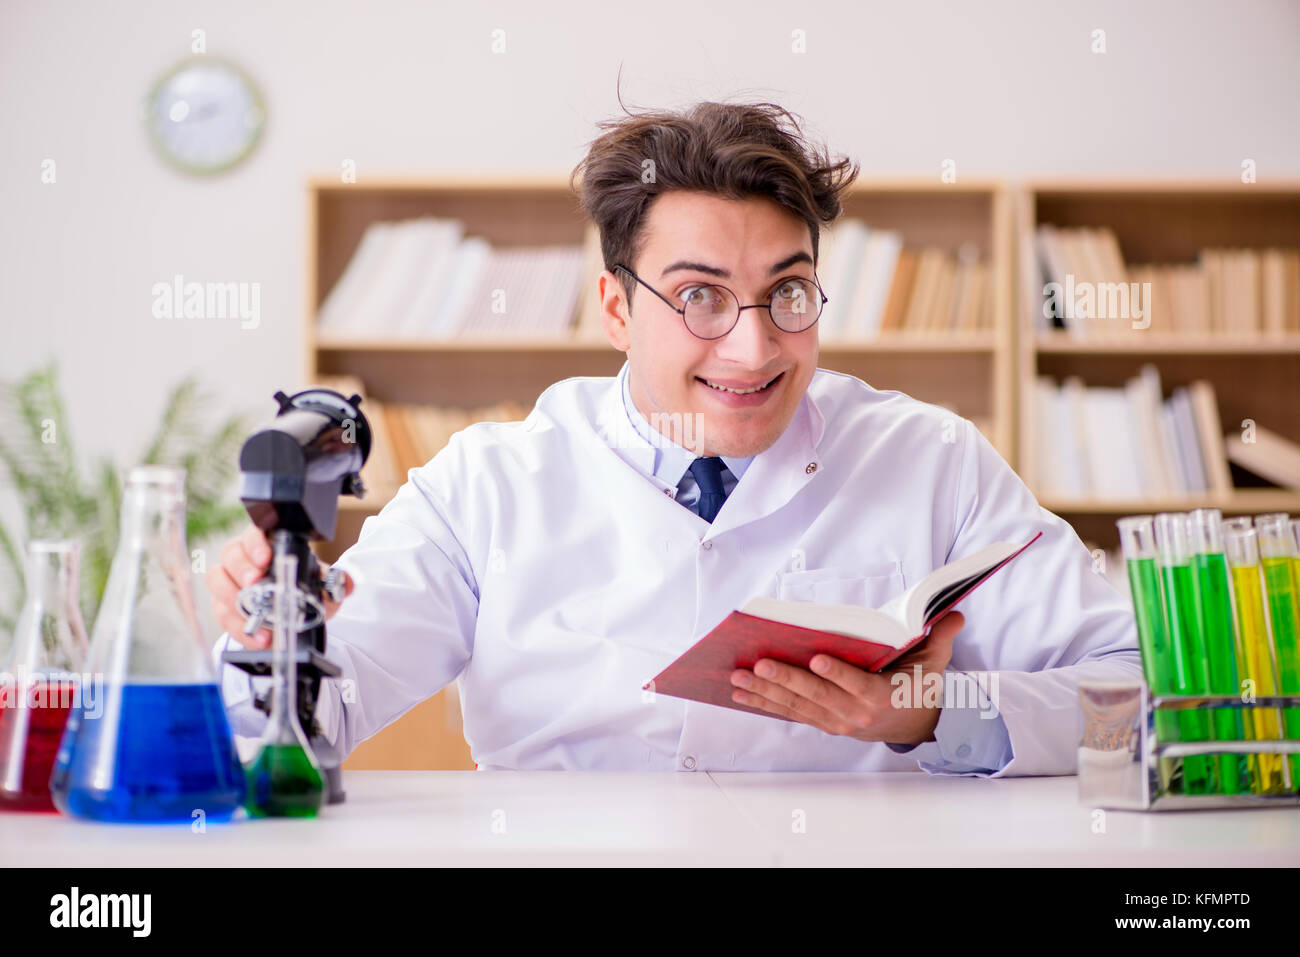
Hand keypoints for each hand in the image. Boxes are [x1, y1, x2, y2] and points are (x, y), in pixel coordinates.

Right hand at [205, 524, 353, 649]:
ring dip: (231, 597)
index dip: (254, 542)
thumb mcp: (323, 586)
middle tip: (254, 582)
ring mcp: (231, 582)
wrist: (295, 615)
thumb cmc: (304, 591)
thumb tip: (347, 584)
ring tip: (253, 614)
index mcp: (268, 545)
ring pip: (217, 581)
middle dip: (240, 569)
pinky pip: (221, 613)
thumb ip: (335, 583)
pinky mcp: (224, 606)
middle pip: (230, 554)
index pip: (254, 533)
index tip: (265, 557)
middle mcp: (244, 559)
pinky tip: (258, 637)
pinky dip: (238, 627)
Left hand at [728, 610, 964, 745]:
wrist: (913, 723)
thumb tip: (955, 613)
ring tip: (736, 678)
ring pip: (796, 706)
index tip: (817, 658)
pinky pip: (789, 712)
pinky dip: (764, 702)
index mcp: (882, 696)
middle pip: (817, 696)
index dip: (837, 674)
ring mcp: (835, 721)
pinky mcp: (822, 722)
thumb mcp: (935, 662)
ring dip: (764, 693)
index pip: (858, 685)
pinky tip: (740, 692)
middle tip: (760, 664)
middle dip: (786, 680)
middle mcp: (855, 714)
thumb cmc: (918, 684)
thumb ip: (941, 637)